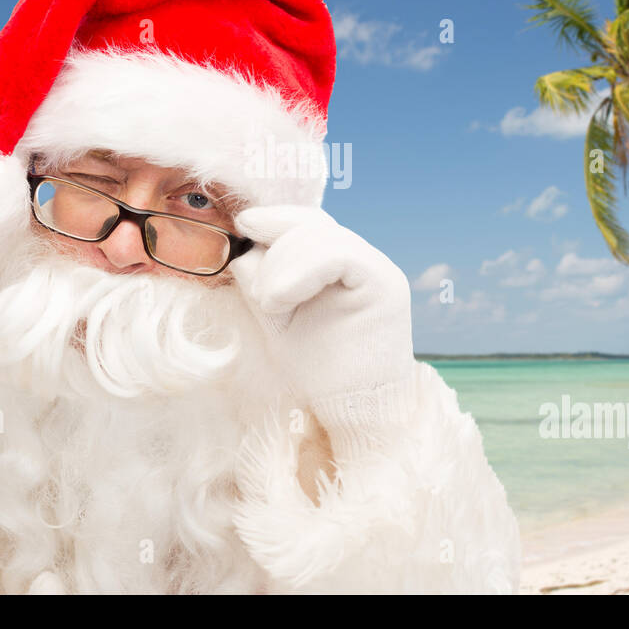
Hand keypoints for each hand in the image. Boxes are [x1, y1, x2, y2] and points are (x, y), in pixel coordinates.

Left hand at [229, 205, 416, 458]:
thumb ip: (262, 282)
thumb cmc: (317, 368)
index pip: (308, 222)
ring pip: (323, 235)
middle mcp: (363, 260)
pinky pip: (340, 254)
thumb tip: (242, 250)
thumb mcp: (277, 317)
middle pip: (313, 224)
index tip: (243, 225)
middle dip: (274, 249)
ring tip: (270, 304)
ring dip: (282, 265)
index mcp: (338, 263)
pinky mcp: (387, 284)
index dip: (274, 218)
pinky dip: (300, 270)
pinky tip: (278, 300)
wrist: (354, 410)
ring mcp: (378, 269)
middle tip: (260, 294)